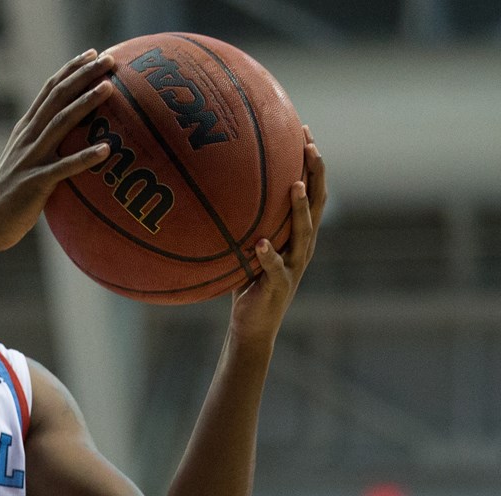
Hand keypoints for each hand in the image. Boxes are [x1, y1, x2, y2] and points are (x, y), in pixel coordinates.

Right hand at [0, 49, 117, 255]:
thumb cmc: (8, 198)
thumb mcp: (22, 163)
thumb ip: (42, 147)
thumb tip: (71, 141)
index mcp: (24, 131)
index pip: (48, 91)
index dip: (70, 70)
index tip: (92, 54)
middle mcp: (27, 139)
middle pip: (57, 98)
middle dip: (83, 75)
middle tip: (109, 59)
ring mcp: (30, 159)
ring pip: (60, 124)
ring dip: (86, 104)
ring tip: (109, 88)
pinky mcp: (35, 183)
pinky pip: (64, 168)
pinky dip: (85, 158)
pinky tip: (107, 150)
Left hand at [230, 126, 326, 339]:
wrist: (252, 324)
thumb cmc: (248, 281)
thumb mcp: (248, 244)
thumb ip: (244, 220)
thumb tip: (219, 186)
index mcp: (297, 234)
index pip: (311, 191)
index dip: (311, 164)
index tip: (305, 131)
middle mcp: (302, 246)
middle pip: (315, 205)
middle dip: (315, 175)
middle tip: (310, 147)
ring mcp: (293, 266)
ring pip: (303, 233)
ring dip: (299, 209)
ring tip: (294, 186)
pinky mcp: (278, 286)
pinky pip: (275, 269)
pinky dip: (269, 256)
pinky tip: (259, 245)